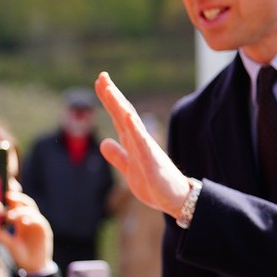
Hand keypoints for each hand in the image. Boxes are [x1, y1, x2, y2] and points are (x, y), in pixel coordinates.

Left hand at [0, 189, 53, 273]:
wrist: (33, 267)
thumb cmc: (21, 254)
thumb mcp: (8, 243)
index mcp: (21, 220)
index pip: (17, 204)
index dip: (12, 196)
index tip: (4, 189)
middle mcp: (30, 219)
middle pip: (25, 203)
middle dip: (17, 197)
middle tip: (7, 195)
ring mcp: (38, 223)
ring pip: (32, 210)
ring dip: (21, 210)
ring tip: (10, 217)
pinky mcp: (44, 230)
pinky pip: (38, 220)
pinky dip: (31, 219)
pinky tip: (23, 222)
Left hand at [96, 72, 191, 219]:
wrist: (176, 200)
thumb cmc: (156, 185)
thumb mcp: (130, 169)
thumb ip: (118, 156)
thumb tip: (104, 142)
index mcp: (134, 143)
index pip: (119, 117)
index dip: (109, 101)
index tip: (100, 82)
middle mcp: (140, 142)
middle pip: (124, 114)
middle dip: (113, 96)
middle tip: (102, 76)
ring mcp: (147, 149)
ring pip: (131, 124)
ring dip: (120, 106)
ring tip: (110, 90)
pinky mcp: (152, 161)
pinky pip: (143, 143)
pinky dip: (135, 128)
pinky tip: (129, 116)